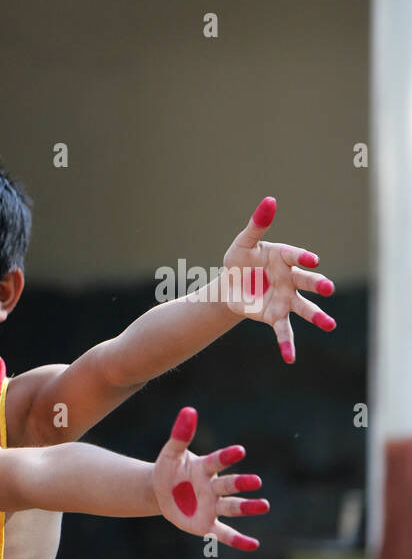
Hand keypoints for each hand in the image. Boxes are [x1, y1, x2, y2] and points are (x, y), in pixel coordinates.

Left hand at [153, 407, 267, 550]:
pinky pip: (224, 533)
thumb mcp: (170, 454)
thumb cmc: (168, 470)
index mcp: (205, 468)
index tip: (239, 450)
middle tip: (256, 481)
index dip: (226, 456)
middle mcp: (213, 487)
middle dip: (241, 483)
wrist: (159, 492)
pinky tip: (254, 545)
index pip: (217, 461)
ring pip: (232, 506)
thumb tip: (188, 410)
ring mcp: (213, 506)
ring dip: (247, 507)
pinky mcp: (207, 524)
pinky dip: (238, 540)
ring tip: (264, 505)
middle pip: (229, 485)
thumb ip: (180, 435)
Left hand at [221, 197, 335, 363]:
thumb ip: (256, 225)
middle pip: (307, 281)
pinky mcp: (275, 316)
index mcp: (284, 258)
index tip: (312, 259)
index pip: (296, 256)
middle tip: (328, 288)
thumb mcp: (242, 244)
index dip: (303, 257)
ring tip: (330, 325)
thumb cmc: (239, 261)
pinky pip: (283, 331)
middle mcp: (290, 279)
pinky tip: (289, 358)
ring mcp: (285, 299)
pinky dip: (287, 344)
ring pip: (304, 308)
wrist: (228, 286)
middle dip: (317, 284)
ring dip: (316, 316)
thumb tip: (270, 200)